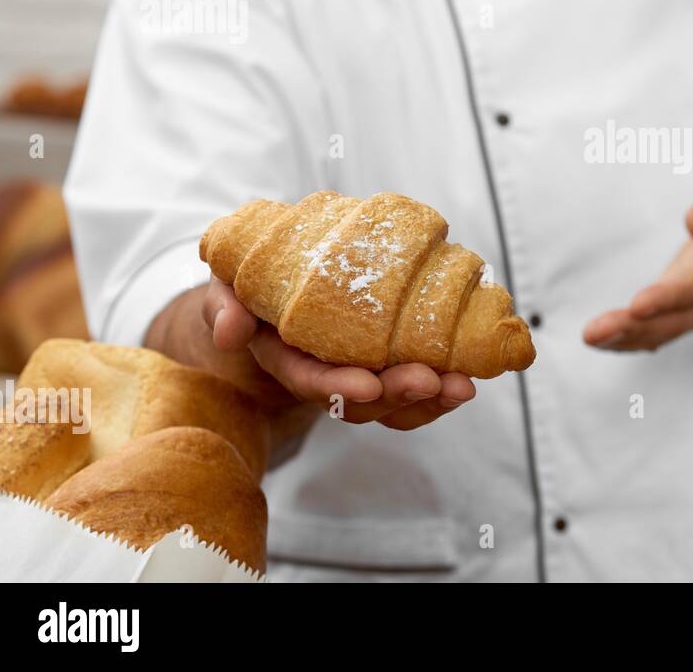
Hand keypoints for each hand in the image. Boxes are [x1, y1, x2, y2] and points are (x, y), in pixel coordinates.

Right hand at [199, 277, 475, 429]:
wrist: (275, 293)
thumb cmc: (250, 290)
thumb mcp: (225, 292)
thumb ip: (223, 307)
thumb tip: (229, 329)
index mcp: (287, 360)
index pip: (312, 382)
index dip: (338, 386)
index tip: (366, 384)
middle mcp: (326, 376)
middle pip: (363, 399)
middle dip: (397, 393)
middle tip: (430, 380)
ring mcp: (360, 373)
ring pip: (395, 401)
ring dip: (430, 399)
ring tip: (462, 386)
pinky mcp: (388, 364)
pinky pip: (415, 387)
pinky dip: (441, 387)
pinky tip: (469, 375)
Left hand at [582, 177, 692, 351]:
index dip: (673, 295)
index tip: (638, 304)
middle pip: (681, 313)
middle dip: (642, 323)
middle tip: (596, 331)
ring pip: (667, 328)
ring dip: (628, 335)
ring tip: (591, 335)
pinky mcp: (683, 314)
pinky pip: (658, 333)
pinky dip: (627, 341)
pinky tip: (598, 340)